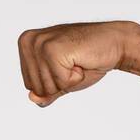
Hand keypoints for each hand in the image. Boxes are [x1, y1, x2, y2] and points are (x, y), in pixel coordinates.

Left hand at [16, 21, 134, 106]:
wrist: (114, 44)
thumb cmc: (87, 61)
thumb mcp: (61, 82)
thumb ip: (45, 93)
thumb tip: (32, 98)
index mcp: (25, 44)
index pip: (29, 85)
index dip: (52, 83)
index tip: (65, 65)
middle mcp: (28, 41)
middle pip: (36, 88)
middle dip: (59, 83)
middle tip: (73, 63)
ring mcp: (40, 44)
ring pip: (47, 87)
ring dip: (68, 80)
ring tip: (77, 61)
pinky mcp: (53, 49)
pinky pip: (60, 82)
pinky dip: (75, 78)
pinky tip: (81, 60)